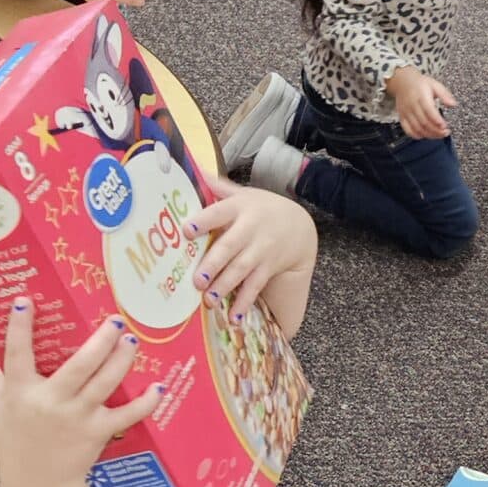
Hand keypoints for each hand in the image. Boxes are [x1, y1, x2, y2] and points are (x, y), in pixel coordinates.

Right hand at [0, 303, 160, 486]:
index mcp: (21, 392)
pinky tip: (158, 387)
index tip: (25, 300)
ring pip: (105, 382)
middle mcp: (51, 401)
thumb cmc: (15, 442)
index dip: (20, 327)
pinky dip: (145, 403)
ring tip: (133, 340)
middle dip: (100, 339)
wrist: (38, 484)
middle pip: (79, 364)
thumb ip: (0, 382)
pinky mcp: (98, 432)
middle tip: (115, 320)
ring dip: (122, 359)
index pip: (17, 354)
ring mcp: (77, 416)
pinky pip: (127, 415)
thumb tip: (6, 351)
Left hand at [182, 172, 314, 322]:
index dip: (204, 220)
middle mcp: (251, 229)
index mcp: (240, 208)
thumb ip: (219, 188)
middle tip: (197, 280)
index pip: (220, 212)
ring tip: (210, 300)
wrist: (299, 226)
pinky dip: (245, 302)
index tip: (187, 230)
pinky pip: (256, 286)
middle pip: (231, 247)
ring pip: (243, 269)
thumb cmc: (262, 209)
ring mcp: (262, 250)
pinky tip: (234, 318)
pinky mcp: (268, 268)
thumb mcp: (244, 195)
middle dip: (214, 263)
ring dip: (226, 285)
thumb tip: (194, 168)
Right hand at [387, 64, 454, 139]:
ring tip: (439, 135)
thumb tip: (453, 104)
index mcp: (421, 96)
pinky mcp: (402, 117)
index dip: (437, 120)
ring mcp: (406, 112)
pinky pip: (408, 130)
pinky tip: (426, 135)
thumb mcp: (435, 85)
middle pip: (424, 122)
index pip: (429, 111)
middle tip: (446, 132)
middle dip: (436, 130)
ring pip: (417, 128)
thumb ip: (445, 95)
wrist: (402, 82)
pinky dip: (417, 135)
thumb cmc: (420, 84)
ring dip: (429, 134)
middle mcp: (412, 105)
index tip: (445, 126)